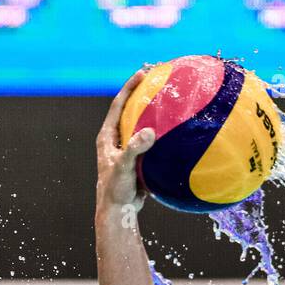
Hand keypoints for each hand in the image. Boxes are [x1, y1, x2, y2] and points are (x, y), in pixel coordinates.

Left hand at [96, 66, 156, 216]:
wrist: (118, 211)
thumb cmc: (116, 190)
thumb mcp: (123, 168)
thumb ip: (134, 149)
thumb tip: (149, 132)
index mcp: (107, 137)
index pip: (118, 105)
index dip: (129, 87)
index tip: (142, 73)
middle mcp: (115, 140)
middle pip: (129, 111)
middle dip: (141, 94)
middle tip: (157, 79)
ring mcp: (126, 149)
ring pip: (140, 125)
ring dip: (153, 113)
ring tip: (169, 100)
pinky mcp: (136, 160)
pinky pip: (150, 141)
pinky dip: (161, 133)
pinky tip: (177, 130)